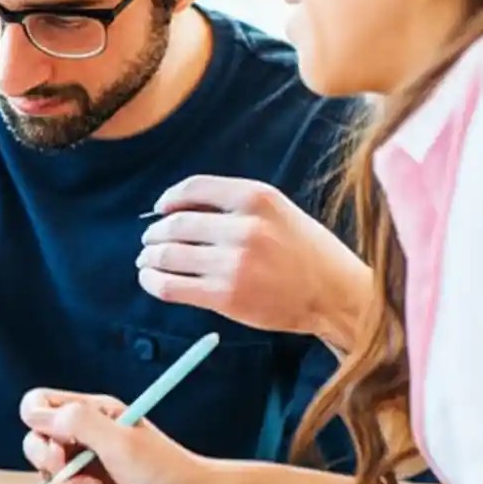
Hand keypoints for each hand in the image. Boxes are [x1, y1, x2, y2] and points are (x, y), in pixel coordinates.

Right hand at [20, 389, 208, 483]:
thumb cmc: (164, 470)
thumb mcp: (121, 440)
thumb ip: (79, 422)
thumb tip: (35, 414)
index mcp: (90, 414)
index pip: (39, 404)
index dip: (37, 421)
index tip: (57, 443)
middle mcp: (81, 440)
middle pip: (33, 443)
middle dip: (49, 463)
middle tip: (71, 472)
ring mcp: (80, 472)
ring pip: (43, 480)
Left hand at [137, 175, 369, 351]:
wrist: (336, 294)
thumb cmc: (305, 252)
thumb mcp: (277, 212)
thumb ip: (233, 206)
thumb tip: (176, 208)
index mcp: (256, 198)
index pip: (194, 187)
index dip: (169, 199)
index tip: (160, 209)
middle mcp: (244, 227)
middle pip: (175, 224)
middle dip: (154, 233)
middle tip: (149, 240)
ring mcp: (234, 263)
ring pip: (168, 255)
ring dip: (149, 257)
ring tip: (146, 260)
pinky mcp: (226, 296)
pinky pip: (171, 286)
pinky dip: (152, 281)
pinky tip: (150, 279)